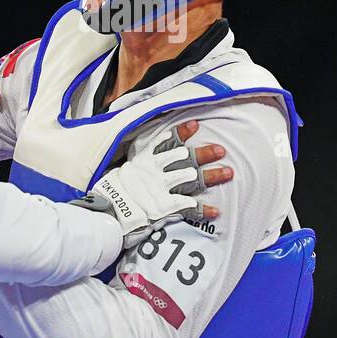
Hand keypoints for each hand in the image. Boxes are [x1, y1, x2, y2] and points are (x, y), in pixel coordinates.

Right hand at [73, 120, 229, 250]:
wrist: (107, 212)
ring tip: (228, 172)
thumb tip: (140, 164)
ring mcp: (163, 189)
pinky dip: (204, 210)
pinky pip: (190, 208)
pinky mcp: (166, 208)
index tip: (195, 125)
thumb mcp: (121, 172)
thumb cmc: (110, 194)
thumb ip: (134, 167)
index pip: (166, 142)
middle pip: (186, 159)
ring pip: (193, 179)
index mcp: (145, 161)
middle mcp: (156, 172)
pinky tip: (216, 211)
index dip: (182, 133)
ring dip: (212, 176)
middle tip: (220, 150)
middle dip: (205, 154)